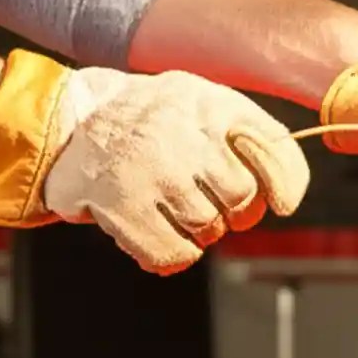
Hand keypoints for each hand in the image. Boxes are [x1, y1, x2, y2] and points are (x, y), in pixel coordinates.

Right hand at [0, 50, 307, 274]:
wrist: (72, 123)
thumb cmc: (155, 121)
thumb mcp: (205, 104)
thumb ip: (252, 136)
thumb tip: (285, 195)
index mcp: (209, 103)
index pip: (272, 148)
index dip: (285, 183)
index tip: (282, 203)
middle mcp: (181, 131)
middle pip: (242, 198)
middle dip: (235, 211)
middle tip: (210, 202)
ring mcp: (150, 169)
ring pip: (209, 227)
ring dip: (199, 230)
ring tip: (172, 205)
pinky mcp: (122, 204)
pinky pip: (175, 254)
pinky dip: (173, 254)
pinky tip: (159, 230)